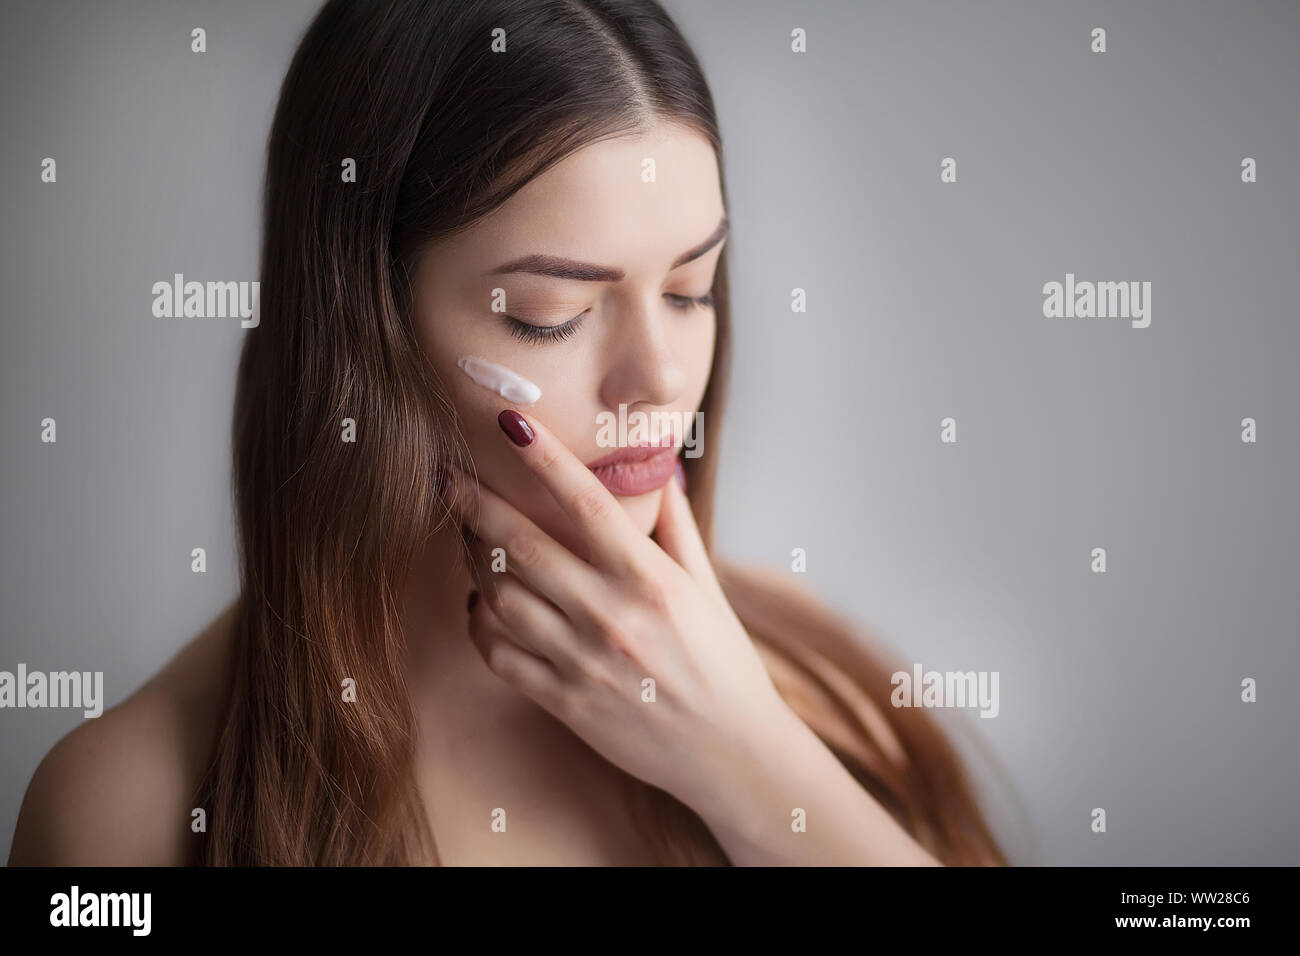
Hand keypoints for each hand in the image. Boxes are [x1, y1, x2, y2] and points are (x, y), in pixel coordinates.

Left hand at [447, 408, 799, 816]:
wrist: (730, 752)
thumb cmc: (722, 662)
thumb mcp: (706, 588)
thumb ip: (674, 528)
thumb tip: (659, 470)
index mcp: (650, 581)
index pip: (587, 504)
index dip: (544, 459)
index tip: (510, 422)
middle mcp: (611, 616)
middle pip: (523, 546)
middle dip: (476, 504)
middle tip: (446, 475)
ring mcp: (582, 662)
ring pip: (501, 596)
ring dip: (475, 562)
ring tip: (468, 537)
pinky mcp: (563, 701)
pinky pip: (499, 654)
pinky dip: (481, 622)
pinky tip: (483, 601)